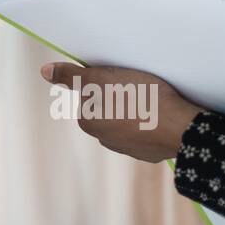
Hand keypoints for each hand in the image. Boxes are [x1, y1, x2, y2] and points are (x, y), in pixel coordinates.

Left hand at [40, 62, 204, 162]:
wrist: (180, 129)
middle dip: (120, 96)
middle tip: (138, 86)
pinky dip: (151, 122)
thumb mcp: (101, 78)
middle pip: (108, 107)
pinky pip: (146, 132)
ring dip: (136, 110)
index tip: (122, 77)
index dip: (106, 80)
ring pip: (127, 120)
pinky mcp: (150, 152)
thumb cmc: (139, 98)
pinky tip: (161, 113)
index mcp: (89, 121)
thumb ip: (72, 76)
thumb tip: (44, 71)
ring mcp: (128, 149)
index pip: (91, 93)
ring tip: (152, 99)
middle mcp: (104, 139)